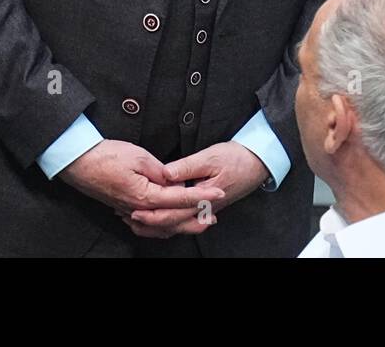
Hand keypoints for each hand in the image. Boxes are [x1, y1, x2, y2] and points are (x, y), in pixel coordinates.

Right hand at [59, 139, 223, 218]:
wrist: (80, 162)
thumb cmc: (108, 156)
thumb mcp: (140, 157)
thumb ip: (162, 172)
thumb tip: (176, 182)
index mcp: (144, 196)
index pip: (180, 198)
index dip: (202, 196)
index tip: (219, 193)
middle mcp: (138, 209)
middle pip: (173, 219)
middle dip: (196, 217)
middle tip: (215, 214)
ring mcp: (130, 212)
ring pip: (161, 226)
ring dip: (181, 225)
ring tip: (200, 221)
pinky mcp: (125, 210)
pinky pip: (148, 226)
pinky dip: (162, 227)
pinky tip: (171, 224)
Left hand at [122, 142, 267, 237]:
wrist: (258, 162)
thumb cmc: (236, 157)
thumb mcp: (210, 157)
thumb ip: (186, 167)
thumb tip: (165, 174)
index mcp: (203, 198)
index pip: (173, 212)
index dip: (151, 212)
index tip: (133, 208)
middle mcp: (204, 210)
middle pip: (172, 224)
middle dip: (148, 222)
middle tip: (126, 216)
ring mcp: (205, 211)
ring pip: (177, 225)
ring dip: (156, 225)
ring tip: (134, 219)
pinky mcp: (206, 208)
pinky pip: (183, 220)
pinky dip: (168, 221)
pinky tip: (157, 216)